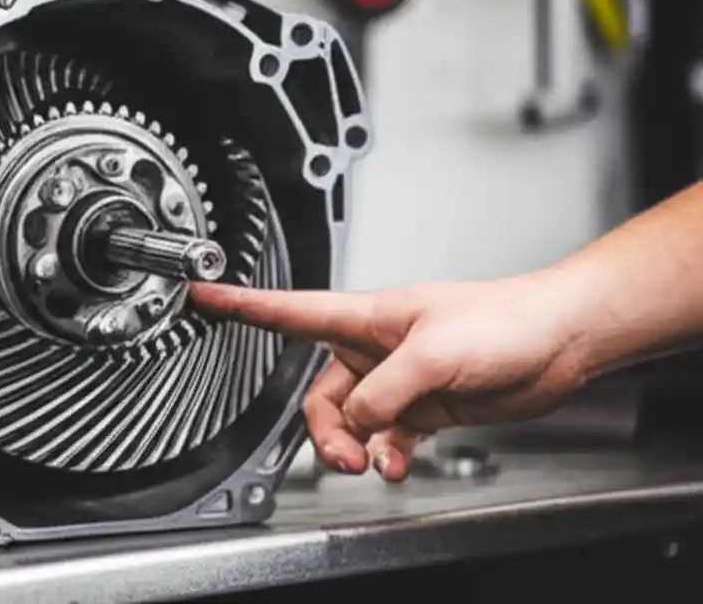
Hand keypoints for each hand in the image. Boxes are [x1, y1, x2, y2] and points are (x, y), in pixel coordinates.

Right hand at [189, 273, 591, 480]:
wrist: (557, 341)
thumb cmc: (503, 320)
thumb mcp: (432, 353)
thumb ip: (383, 391)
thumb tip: (355, 423)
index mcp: (367, 317)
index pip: (290, 310)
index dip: (243, 306)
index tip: (203, 297)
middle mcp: (375, 348)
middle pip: (320, 393)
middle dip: (325, 429)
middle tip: (344, 453)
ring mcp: (398, 377)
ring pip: (351, 420)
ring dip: (355, 446)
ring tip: (374, 462)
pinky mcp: (423, 404)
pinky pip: (386, 435)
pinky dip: (387, 454)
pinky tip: (398, 463)